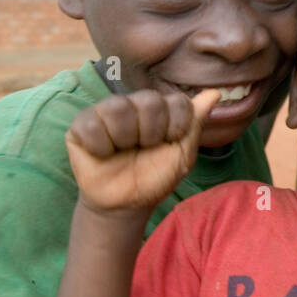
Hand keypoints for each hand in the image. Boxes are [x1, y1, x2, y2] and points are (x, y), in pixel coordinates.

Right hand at [65, 89, 220, 214]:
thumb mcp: (182, 153)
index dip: (176, 128)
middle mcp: (133, 103)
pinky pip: (91, 125)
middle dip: (151, 134)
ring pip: (118, 108)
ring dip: (126, 139)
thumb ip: (195, 122)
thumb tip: (215, 93)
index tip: (168, 144)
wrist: (127, 203)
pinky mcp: (81, 125)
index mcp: (160, 107)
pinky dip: (101, 147)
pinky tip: (103, 154)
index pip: (176, 101)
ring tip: (123, 151)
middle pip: (148, 100)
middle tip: (144, 149)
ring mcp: (105, 111)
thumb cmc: (154, 176)